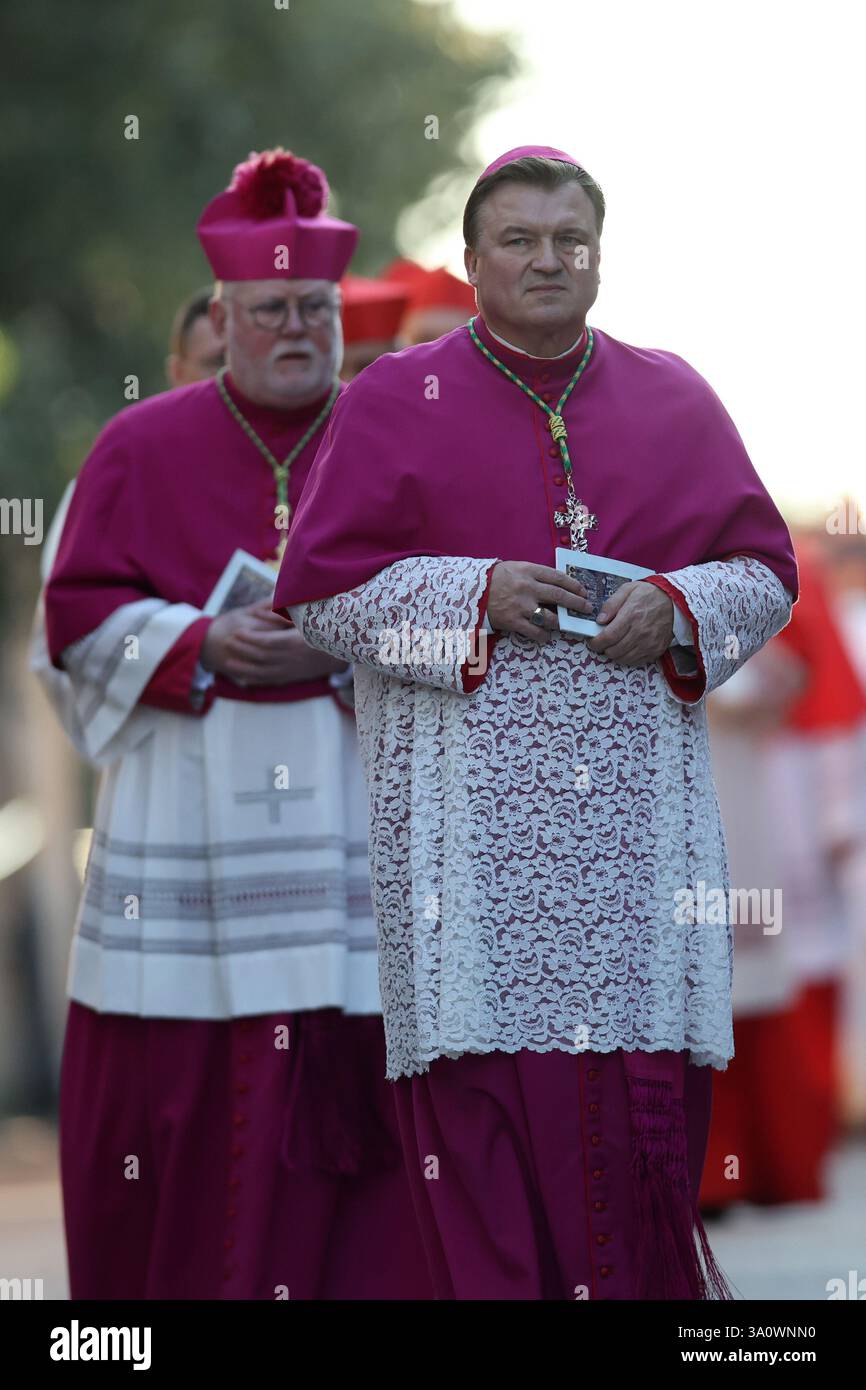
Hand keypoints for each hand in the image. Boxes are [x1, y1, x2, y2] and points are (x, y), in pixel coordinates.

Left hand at [200, 601, 346, 685]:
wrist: (342, 650)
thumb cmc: (324, 628)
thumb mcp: (309, 617)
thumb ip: (288, 613)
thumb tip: (267, 606)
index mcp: (298, 642)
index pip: (269, 642)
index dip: (252, 638)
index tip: (238, 631)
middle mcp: (294, 658)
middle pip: (263, 656)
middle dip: (243, 649)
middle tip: (227, 641)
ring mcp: (293, 670)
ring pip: (264, 672)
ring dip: (244, 667)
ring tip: (227, 662)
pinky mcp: (292, 676)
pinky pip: (270, 680)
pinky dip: (255, 679)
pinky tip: (241, 676)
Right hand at [486, 561, 591, 643]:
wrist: (473, 591)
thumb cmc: (496, 578)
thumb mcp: (516, 568)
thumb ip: (536, 574)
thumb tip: (559, 583)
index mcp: (528, 571)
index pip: (558, 577)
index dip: (574, 585)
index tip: (583, 591)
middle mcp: (527, 588)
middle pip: (559, 597)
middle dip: (577, 604)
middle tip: (587, 608)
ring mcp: (521, 606)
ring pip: (550, 617)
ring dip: (561, 623)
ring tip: (566, 625)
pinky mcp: (513, 621)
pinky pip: (535, 631)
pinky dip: (544, 635)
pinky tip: (547, 636)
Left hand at [588, 580, 673, 664]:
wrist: (674, 602)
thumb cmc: (649, 595)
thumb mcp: (628, 590)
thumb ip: (611, 604)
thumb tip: (599, 620)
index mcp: (631, 615)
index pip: (608, 637)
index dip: (596, 642)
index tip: (592, 641)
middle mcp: (640, 632)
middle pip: (614, 650)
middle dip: (603, 648)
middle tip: (602, 642)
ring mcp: (649, 643)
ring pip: (623, 658)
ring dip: (614, 654)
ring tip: (614, 645)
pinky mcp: (655, 651)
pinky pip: (635, 661)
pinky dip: (627, 658)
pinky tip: (626, 648)